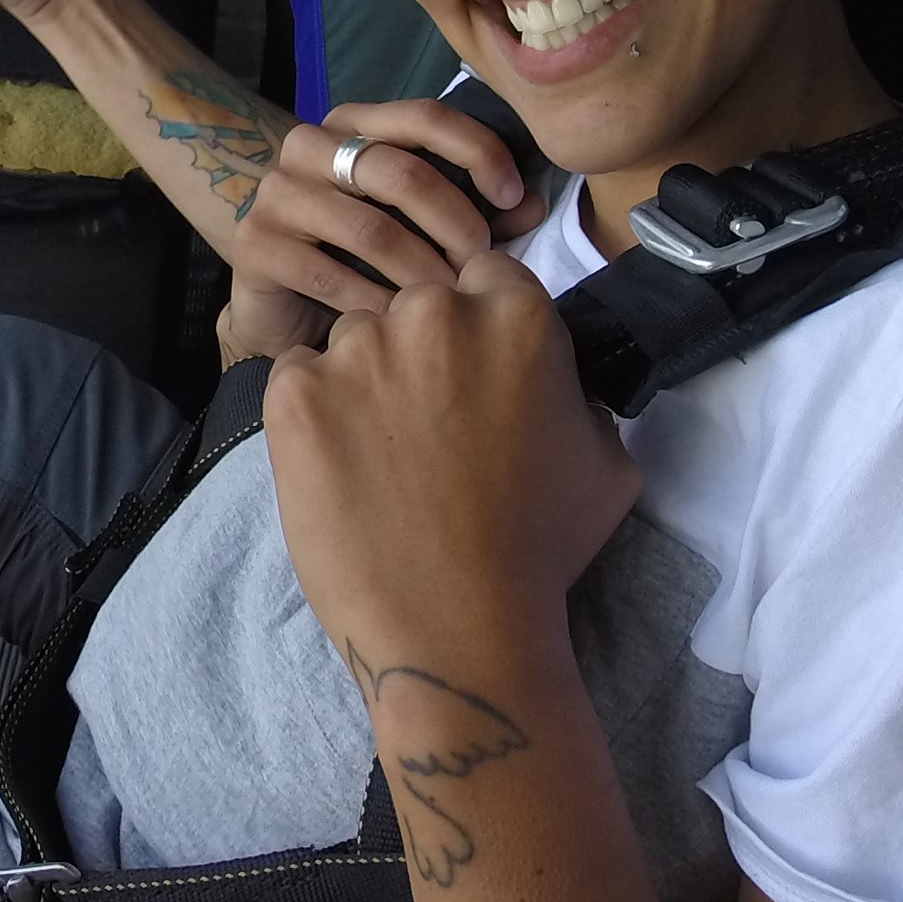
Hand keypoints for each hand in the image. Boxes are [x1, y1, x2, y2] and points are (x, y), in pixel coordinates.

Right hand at [218, 109, 544, 360]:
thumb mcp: (424, 226)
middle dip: (456, 223)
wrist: (280, 305)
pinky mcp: (256, 245)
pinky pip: (332, 276)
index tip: (515, 198)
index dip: (478, 151)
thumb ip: (478, 210)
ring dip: (423, 271)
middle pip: (401, 173)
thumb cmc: (363, 260)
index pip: (424, 116)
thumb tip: (533, 206)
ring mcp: (277, 193)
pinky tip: (404, 328)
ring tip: (452, 304)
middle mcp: (308, 145)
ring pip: (371, 229)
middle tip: (485, 268)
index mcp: (353, 123)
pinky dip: (378, 305)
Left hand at [266, 251, 636, 661]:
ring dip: (365, 381)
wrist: (458, 627)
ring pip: (355, 340)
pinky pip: (297, 377)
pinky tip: (341, 468)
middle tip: (428, 428)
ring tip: (382, 459)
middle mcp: (434, 311)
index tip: (473, 372)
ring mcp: (358, 349)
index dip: (479, 324)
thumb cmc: (541, 551)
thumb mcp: (606, 462)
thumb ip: (581, 397)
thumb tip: (560, 388)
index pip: (486, 274)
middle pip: (416, 305)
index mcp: (516, 312)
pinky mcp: (295, 393)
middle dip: (421, 353)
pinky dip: (313, 413)